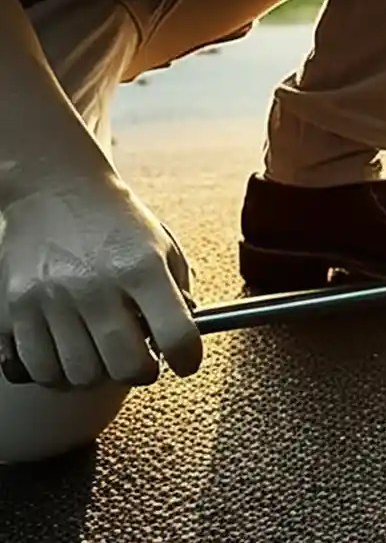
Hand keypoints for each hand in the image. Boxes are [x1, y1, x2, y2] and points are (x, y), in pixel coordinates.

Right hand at [0, 176, 200, 387]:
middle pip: (125, 366)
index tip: (185, 361)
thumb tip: (182, 343)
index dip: (188, 359)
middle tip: (141, 358)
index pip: (176, 336)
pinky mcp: (13, 308)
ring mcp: (48, 299)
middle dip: (141, 371)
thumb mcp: (163, 247)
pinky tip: (68, 352)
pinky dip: (56, 370)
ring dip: (97, 373)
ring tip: (103, 352)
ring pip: (79, 375)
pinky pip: (36, 367)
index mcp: (141, 268)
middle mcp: (93, 285)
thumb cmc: (116, 223)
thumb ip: (179, 294)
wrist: (55, 190)